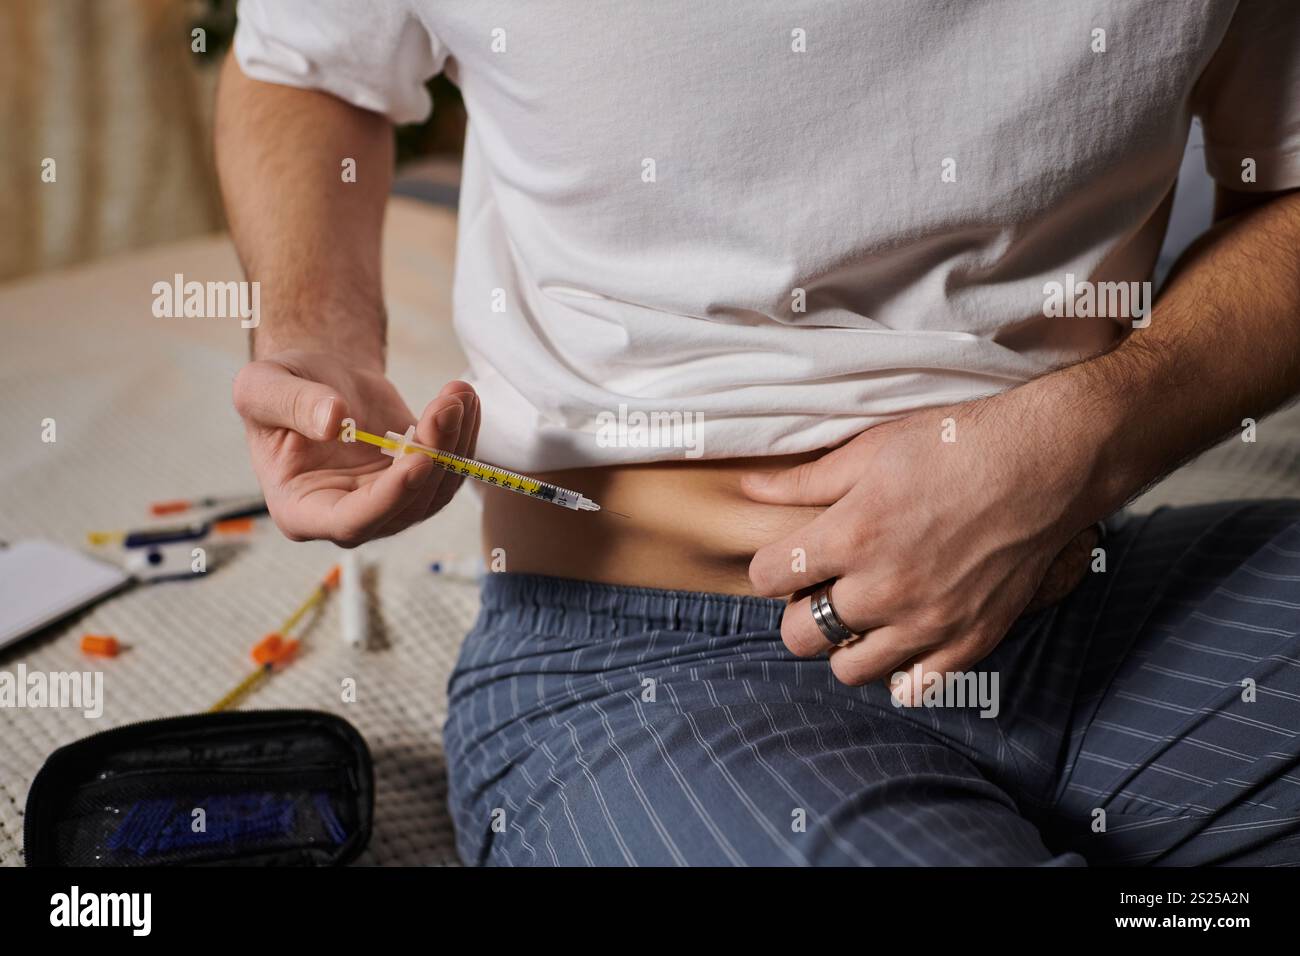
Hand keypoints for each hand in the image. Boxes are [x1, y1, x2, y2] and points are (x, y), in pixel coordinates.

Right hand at [232, 349, 479, 545]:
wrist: (318, 380)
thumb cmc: (281, 388)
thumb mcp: (264, 386)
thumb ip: (291, 404)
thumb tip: (334, 421)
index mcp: (302, 510)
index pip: (351, 522)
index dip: (390, 497)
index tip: (420, 458)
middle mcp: (349, 517)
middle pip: (405, 507)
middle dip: (434, 457)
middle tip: (447, 406)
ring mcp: (388, 503)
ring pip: (436, 491)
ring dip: (456, 444)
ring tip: (458, 394)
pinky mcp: (417, 481)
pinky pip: (450, 470)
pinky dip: (464, 436)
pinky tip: (465, 400)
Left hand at [743, 392, 1098, 700]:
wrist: (1045, 464)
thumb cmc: (957, 445)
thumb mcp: (873, 448)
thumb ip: (806, 480)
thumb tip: (751, 489)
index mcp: (852, 535)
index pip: (768, 578)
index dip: (771, 566)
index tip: (790, 556)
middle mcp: (885, 588)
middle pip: (799, 635)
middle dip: (799, 611)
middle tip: (823, 586)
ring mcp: (928, 622)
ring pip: (849, 670)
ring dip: (844, 644)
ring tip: (862, 612)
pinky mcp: (970, 641)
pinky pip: (913, 686)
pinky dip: (900, 669)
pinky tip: (903, 636)